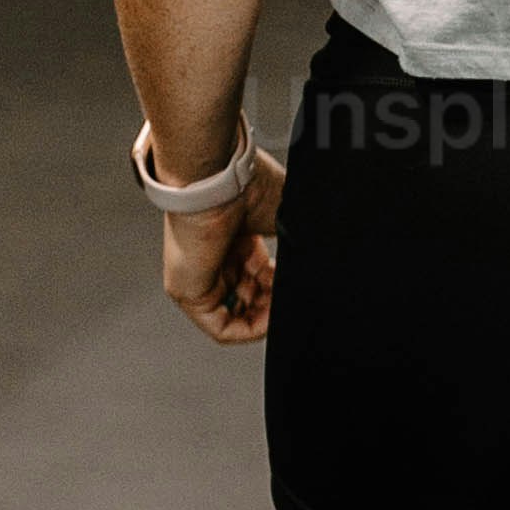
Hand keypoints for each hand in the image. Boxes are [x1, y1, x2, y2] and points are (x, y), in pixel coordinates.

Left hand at [162, 150, 284, 348]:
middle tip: (291, 293)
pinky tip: (269, 319)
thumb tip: (322, 262)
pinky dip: (250, 329)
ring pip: (240, 315)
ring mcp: (200, 276)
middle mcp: (218, 257)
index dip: (283, 285)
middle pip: (253, 298)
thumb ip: (298, 244)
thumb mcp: (284, 218)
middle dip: (276, 301)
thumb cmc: (244, 185)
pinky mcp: (187, 292)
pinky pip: (222, 328)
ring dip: (268, 317)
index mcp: (237, 238)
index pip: (262, 277)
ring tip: (283, 304)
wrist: (217, 180)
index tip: (296, 281)